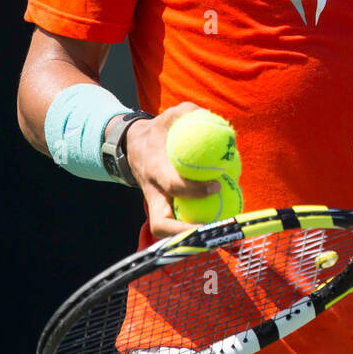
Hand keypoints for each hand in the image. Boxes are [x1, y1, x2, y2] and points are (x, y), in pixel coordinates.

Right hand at [116, 101, 219, 238]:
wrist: (129, 148)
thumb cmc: (155, 133)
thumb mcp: (166, 118)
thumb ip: (186, 112)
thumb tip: (209, 113)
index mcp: (154, 172)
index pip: (173, 186)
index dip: (194, 189)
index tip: (216, 184)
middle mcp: (152, 195)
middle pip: (162, 224)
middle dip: (186, 232)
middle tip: (217, 228)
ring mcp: (154, 207)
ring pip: (166, 233)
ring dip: (192, 240)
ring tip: (223, 241)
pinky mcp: (161, 212)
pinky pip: (177, 226)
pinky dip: (195, 231)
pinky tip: (222, 228)